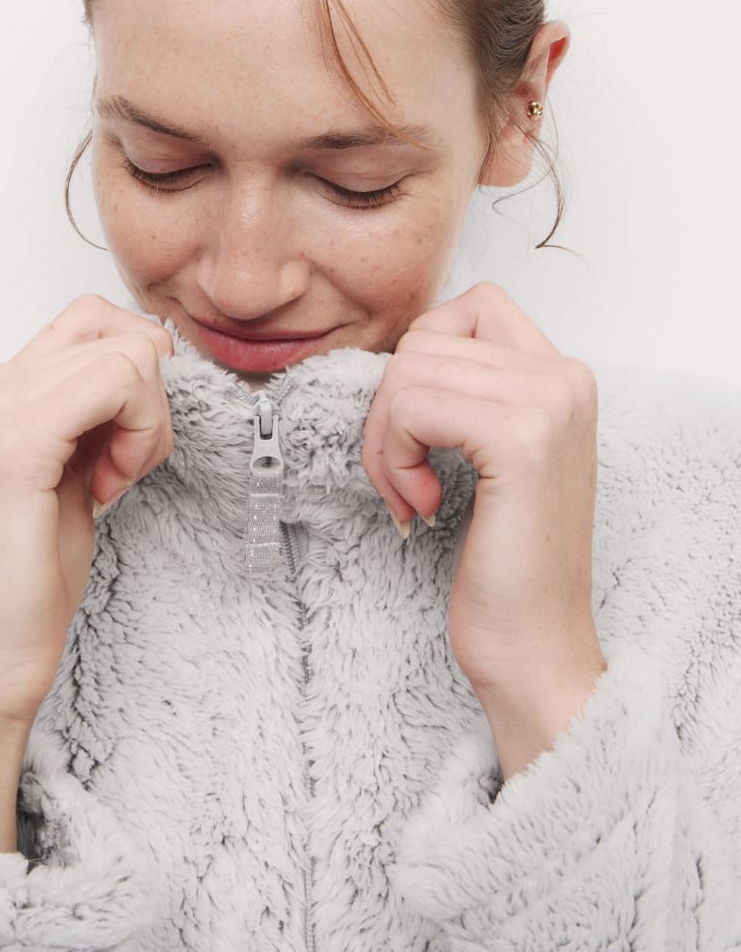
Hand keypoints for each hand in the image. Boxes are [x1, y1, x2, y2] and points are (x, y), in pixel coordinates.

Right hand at [0, 295, 174, 729]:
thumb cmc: (29, 574)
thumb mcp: (75, 468)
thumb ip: (98, 410)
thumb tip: (158, 360)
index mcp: (2, 387)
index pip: (100, 320)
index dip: (139, 378)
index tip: (124, 447)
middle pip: (123, 331)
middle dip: (152, 397)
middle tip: (124, 464)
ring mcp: (0, 405)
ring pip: (131, 354)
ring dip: (148, 422)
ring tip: (111, 482)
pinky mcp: (17, 440)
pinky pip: (120, 382)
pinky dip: (140, 433)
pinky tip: (109, 488)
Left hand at [361, 282, 606, 775]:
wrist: (534, 645)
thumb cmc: (503, 560)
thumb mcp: (490, 452)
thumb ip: (463, 391)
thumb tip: (395, 355)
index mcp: (563, 375)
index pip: (468, 307)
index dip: (419, 361)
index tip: (421, 430)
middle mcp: (565, 377)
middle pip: (425, 340)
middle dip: (388, 412)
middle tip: (400, 479)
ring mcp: (548, 404)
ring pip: (409, 371)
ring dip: (386, 441)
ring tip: (410, 496)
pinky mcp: (520, 440)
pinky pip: (412, 406)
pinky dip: (394, 457)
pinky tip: (422, 507)